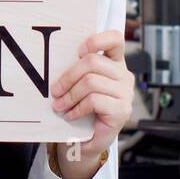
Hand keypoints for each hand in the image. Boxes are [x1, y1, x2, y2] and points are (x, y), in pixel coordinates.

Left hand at [51, 29, 134, 158]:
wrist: (92, 138)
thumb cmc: (85, 109)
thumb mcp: (81, 85)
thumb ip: (77, 72)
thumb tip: (54, 63)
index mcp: (115, 63)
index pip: (115, 39)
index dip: (96, 40)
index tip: (78, 52)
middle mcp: (124, 75)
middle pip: (93, 62)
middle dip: (68, 76)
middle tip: (55, 91)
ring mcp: (125, 93)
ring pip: (91, 82)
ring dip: (70, 95)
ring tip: (59, 106)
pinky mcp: (121, 110)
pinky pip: (94, 101)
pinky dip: (77, 109)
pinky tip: (70, 115)